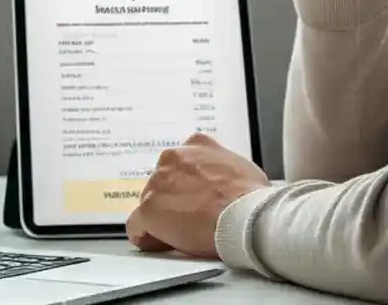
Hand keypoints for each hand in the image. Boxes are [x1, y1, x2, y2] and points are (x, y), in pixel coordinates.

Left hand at [125, 132, 269, 258]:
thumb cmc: (250, 197)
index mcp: (196, 145)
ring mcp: (157, 184)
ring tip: (181, 234)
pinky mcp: (148, 210)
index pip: (180, 163)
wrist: (245, 216)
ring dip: (161, 219)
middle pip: (162, 183)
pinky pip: (137, 226)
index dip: (186, 183)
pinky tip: (160, 243)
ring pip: (150, 203)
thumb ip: (221, 168)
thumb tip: (223, 181)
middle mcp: (172, 159)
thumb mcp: (241, 167)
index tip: (192, 196)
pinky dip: (147, 236)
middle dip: (172, 200)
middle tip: (189, 218)